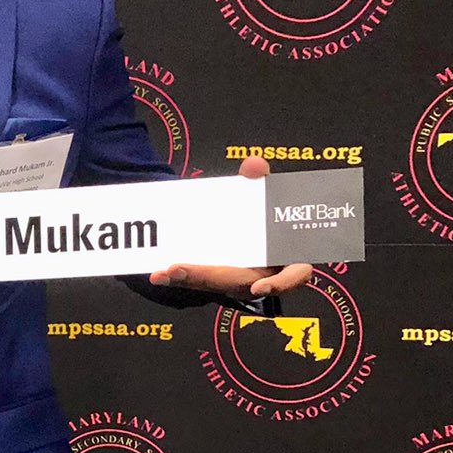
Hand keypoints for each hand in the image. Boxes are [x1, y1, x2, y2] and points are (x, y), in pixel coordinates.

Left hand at [150, 155, 313, 298]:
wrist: (256, 223)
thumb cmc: (267, 214)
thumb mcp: (265, 196)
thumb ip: (261, 182)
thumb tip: (254, 165)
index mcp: (289, 258)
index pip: (293, 276)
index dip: (279, 283)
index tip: (259, 287)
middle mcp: (265, 274)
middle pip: (238, 283)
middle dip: (208, 278)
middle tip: (178, 270)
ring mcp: (240, 280)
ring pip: (215, 284)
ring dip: (189, 279)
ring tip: (163, 274)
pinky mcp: (218, 278)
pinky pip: (199, 279)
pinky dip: (180, 277)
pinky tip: (159, 274)